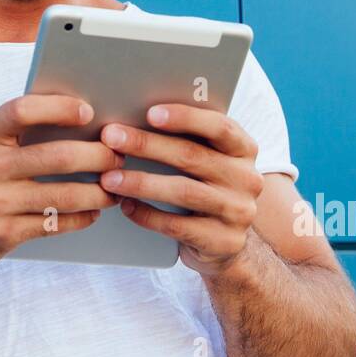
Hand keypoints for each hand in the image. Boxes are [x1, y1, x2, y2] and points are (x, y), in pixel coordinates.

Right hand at [0, 94, 122, 266]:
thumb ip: (15, 125)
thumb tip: (76, 109)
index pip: (23, 111)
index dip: (60, 108)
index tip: (89, 112)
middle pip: (56, 157)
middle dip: (98, 156)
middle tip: (118, 156)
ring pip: (63, 196)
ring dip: (98, 192)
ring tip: (115, 187)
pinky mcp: (4, 233)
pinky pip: (56, 224)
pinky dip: (82, 217)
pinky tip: (94, 211)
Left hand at [97, 104, 262, 275]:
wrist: (227, 243)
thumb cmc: (205, 187)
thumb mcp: (208, 160)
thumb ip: (187, 139)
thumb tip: (134, 116)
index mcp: (243, 149)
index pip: (219, 126)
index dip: (185, 118)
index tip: (150, 113)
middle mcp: (247, 179)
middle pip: (192, 156)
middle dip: (146, 144)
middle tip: (110, 137)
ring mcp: (238, 212)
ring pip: (184, 191)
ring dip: (141, 182)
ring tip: (109, 178)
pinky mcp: (224, 242)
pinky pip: (178, 226)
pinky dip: (147, 215)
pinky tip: (125, 206)